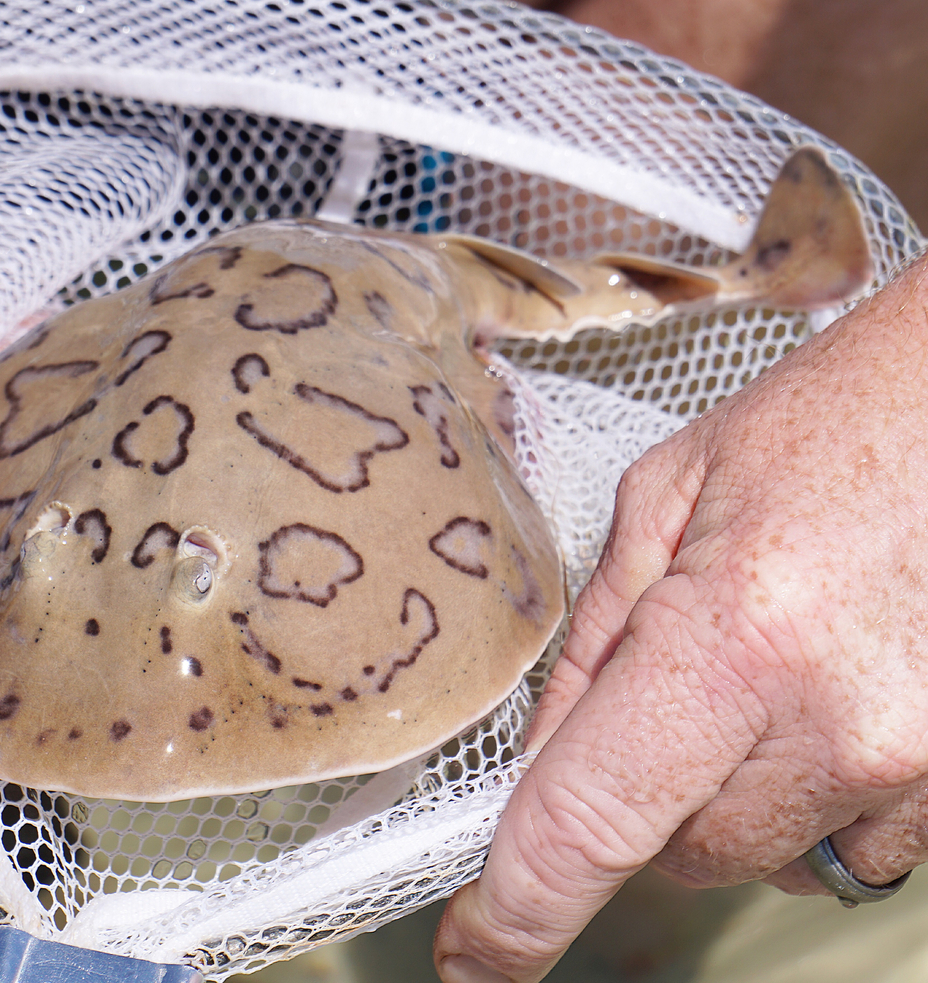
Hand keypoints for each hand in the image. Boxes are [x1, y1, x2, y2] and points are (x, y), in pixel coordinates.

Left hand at [434, 255, 927, 982]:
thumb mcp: (659, 505)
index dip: (517, 911)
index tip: (479, 952)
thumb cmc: (811, 432)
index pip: (590, 823)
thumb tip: (541, 759)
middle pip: (672, 851)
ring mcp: (909, 765)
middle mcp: (831, 726)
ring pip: (755, 855)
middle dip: (634, 794)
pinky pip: (840, 842)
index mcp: (730, 642)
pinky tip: (807, 699)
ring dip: (720, 794)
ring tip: (748, 672)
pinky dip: (798, 792)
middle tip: (655, 691)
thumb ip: (593, 643)